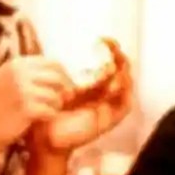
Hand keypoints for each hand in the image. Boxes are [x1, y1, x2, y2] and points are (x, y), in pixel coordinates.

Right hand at [0, 55, 69, 150]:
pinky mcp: (27, 109)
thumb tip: (53, 70)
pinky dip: (50, 117)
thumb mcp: (2, 81)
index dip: (63, 75)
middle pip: (58, 77)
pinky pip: (51, 111)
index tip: (65, 87)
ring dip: (56, 105)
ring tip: (47, 112)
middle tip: (66, 100)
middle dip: (66, 88)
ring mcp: (23, 90)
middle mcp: (20, 73)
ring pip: (56, 95)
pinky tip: (41, 120)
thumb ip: (24, 74)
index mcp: (15, 65)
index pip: (52, 63)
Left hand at [32, 39, 132, 153]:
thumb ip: (67, 68)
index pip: (109, 59)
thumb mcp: (57, 83)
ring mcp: (110, 103)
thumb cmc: (49, 108)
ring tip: (112, 67)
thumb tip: (68, 48)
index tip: (102, 38)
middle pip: (122, 68)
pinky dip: (124, 92)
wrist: (46, 135)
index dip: (110, 48)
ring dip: (123, 72)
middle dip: (119, 56)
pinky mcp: (112, 118)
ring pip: (128, 83)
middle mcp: (104, 90)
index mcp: (93, 80)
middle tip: (111, 48)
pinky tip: (114, 84)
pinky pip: (126, 103)